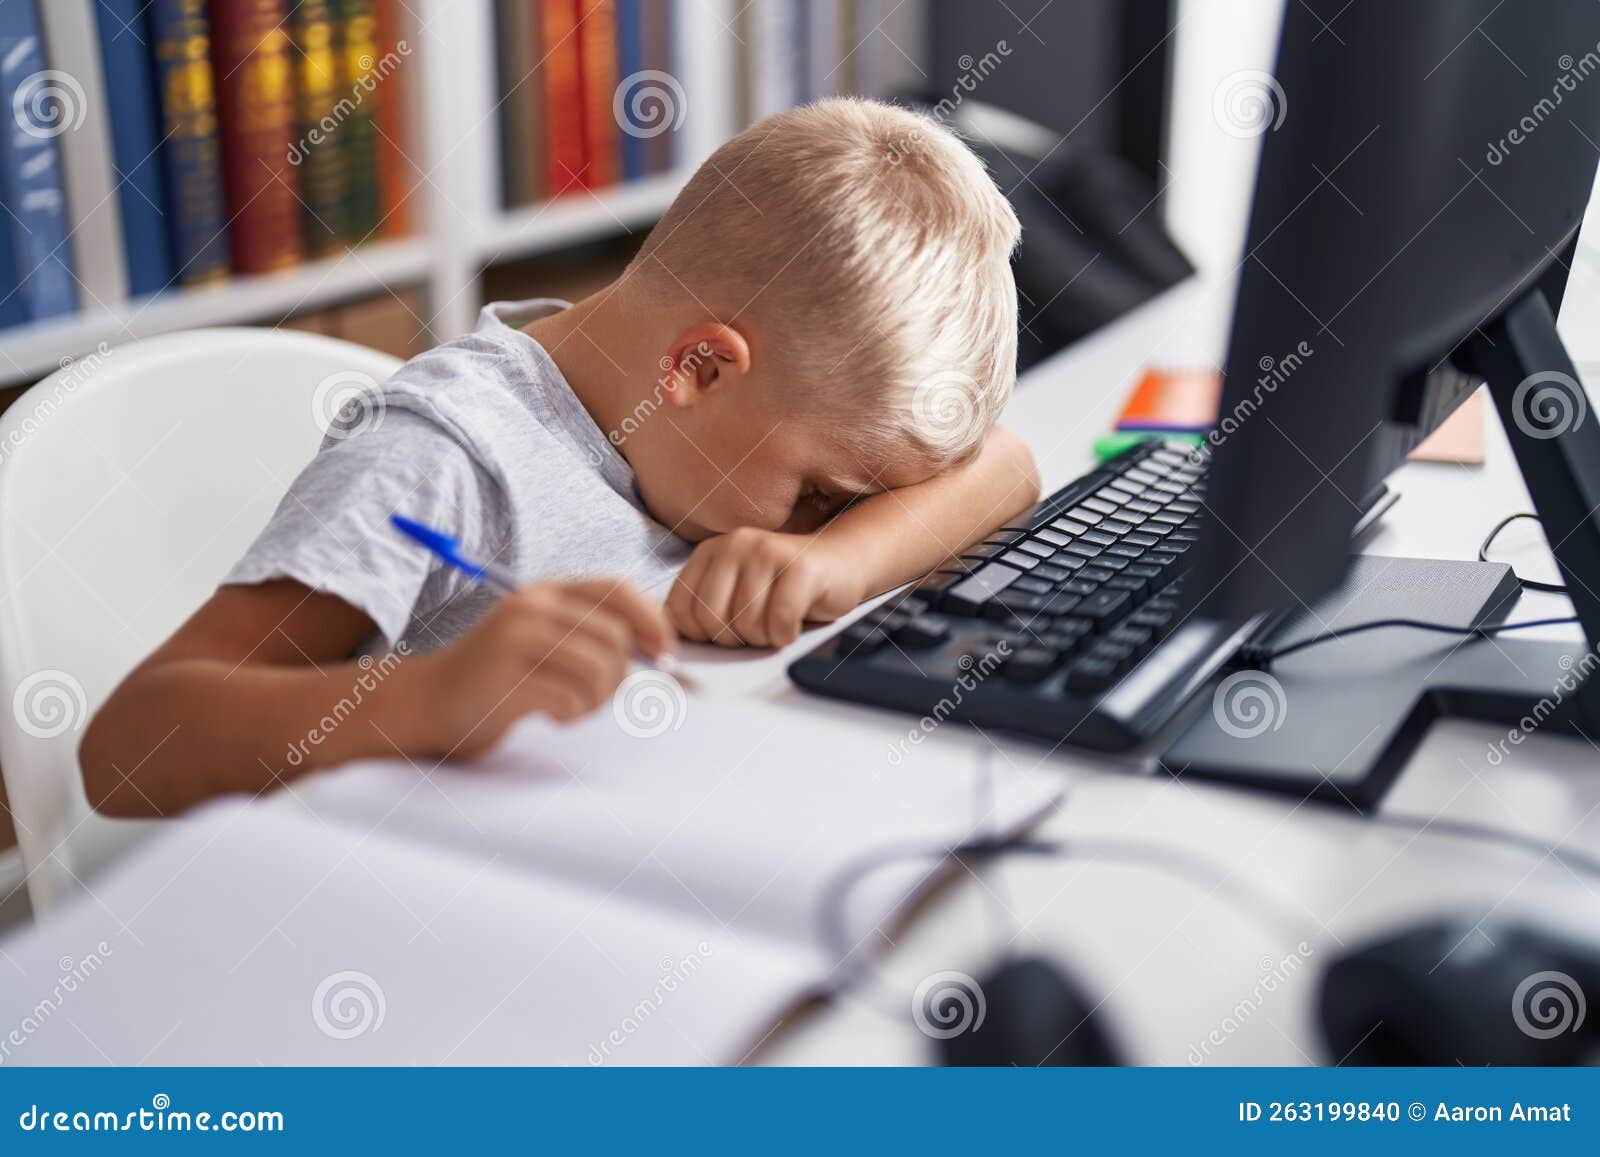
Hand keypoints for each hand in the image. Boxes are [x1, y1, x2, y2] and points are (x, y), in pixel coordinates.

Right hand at [403, 578, 674, 756]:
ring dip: (596, 701)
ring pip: (599, 668)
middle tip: (596, 699)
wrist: (424, 703)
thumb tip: (660, 652)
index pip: (616, 589)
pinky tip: (550, 717)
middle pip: (615, 636)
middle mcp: (531, 607)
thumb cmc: (494, 679)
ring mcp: (516, 638)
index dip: (652, 620)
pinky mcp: (505, 676)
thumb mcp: (541, 641)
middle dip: (621, 676)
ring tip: (571, 710)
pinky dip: (571, 715)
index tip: (666, 655)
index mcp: (544, 593)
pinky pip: (569, 697)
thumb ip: (589, 636)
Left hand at [666, 528, 865, 647]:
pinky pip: (779, 622)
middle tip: (756, 631)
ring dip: (764, 638)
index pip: (681, 609)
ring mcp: (767, 552)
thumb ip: (704, 606)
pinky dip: (786, 635)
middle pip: (712, 620)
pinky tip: (793, 623)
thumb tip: (672, 643)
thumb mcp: (736, 590)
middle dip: (735, 640)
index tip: (723, 635)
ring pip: (746, 624)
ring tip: (777, 622)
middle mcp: (734, 545)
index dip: (701, 636)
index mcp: (710, 552)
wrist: (840, 562)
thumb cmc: (784, 587)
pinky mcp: (799, 567)